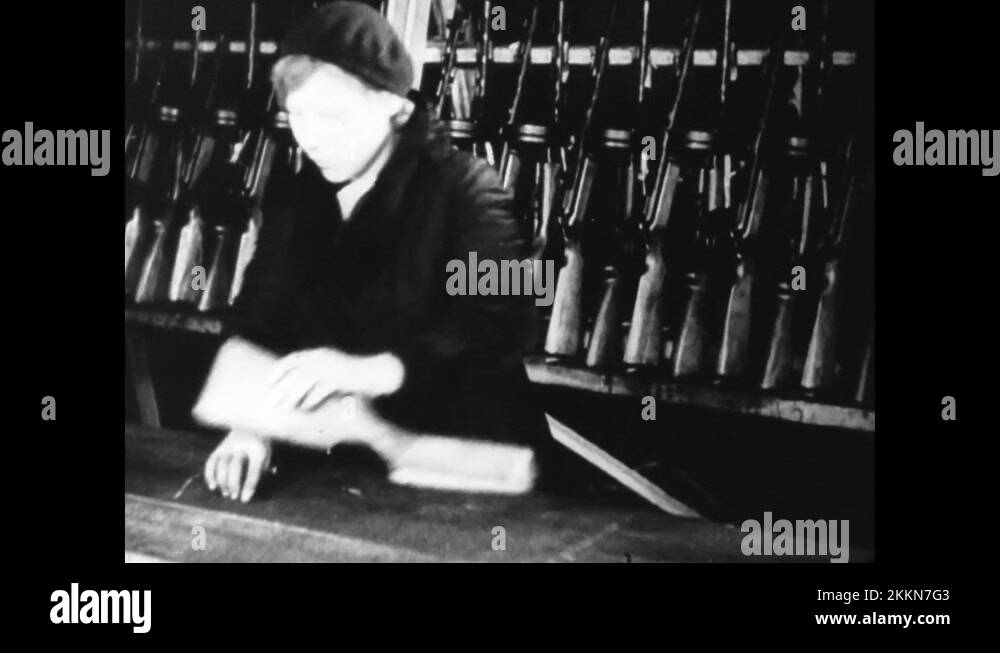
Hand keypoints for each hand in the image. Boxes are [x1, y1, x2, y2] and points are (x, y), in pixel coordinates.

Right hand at [204, 431, 272, 501]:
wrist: (251, 424)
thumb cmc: (261, 445)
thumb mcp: (267, 456)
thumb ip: (261, 472)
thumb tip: (250, 491)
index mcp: (258, 449)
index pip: (253, 470)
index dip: (248, 486)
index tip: (244, 500)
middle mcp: (242, 446)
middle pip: (235, 466)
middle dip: (233, 484)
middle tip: (234, 497)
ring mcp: (229, 445)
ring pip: (222, 464)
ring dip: (222, 481)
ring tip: (225, 494)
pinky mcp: (220, 447)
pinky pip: (211, 461)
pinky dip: (210, 474)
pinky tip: (212, 486)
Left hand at [267, 348, 404, 411]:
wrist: (379, 372)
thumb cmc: (354, 375)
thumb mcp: (334, 369)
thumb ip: (318, 375)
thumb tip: (299, 387)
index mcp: (321, 353)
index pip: (294, 359)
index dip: (280, 370)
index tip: (268, 382)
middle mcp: (325, 358)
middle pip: (297, 372)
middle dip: (282, 387)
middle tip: (271, 401)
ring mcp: (334, 367)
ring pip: (307, 380)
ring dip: (293, 394)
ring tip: (284, 407)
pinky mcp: (343, 378)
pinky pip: (323, 388)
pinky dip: (312, 398)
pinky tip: (305, 408)